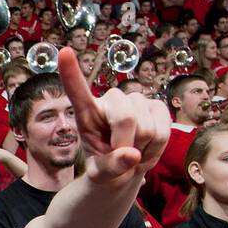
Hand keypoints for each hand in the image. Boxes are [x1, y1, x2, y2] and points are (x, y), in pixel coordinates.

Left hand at [57, 46, 169, 185]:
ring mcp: (136, 100)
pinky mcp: (157, 106)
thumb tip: (132, 155)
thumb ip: (110, 167)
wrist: (127, 169)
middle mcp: (111, 100)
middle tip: (120, 156)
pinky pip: (163, 132)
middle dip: (125, 144)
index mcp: (87, 113)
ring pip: (146, 128)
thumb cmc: (107, 167)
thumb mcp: (101, 174)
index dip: (71, 73)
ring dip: (141, 149)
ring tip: (132, 151)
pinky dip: (155, 149)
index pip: (78, 92)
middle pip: (125, 118)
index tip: (64, 52)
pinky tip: (146, 148)